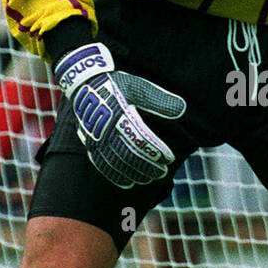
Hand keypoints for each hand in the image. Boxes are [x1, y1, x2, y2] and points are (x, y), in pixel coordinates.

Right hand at [54, 44, 186, 187]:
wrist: (85, 84)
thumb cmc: (117, 84)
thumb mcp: (138, 86)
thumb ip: (159, 99)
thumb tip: (182, 109)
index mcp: (120, 114)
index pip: (141, 138)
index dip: (156, 151)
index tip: (170, 158)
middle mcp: (106, 128)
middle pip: (129, 154)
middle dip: (147, 166)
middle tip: (162, 172)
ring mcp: (96, 138)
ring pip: (116, 162)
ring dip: (134, 173)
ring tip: (149, 179)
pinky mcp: (90, 144)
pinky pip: (102, 165)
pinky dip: (115, 176)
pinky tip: (128, 183)